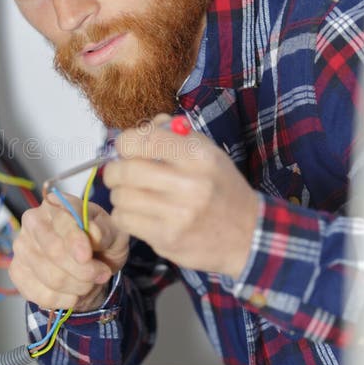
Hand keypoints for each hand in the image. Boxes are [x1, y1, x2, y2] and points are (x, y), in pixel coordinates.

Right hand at [9, 193, 128, 311]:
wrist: (89, 265)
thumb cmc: (101, 242)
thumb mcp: (114, 233)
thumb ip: (106, 231)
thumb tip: (93, 232)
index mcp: (57, 204)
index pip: (62, 222)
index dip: (75, 241)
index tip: (87, 257)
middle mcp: (33, 221)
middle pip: (53, 251)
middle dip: (83, 270)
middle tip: (102, 274)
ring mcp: (22, 247)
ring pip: (51, 276)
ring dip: (78, 286)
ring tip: (90, 283)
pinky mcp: (18, 272)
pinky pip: (42, 295)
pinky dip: (64, 300)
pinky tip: (74, 294)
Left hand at [103, 116, 258, 278]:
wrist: (249, 235)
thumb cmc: (223, 190)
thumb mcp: (210, 154)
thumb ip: (177, 135)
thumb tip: (145, 126)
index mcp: (199, 157)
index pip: (145, 139)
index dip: (125, 142)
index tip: (125, 148)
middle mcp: (189, 184)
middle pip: (126, 169)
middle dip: (114, 170)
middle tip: (117, 173)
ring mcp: (178, 214)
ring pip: (121, 196)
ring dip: (119, 194)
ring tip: (132, 194)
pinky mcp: (167, 238)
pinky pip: (124, 219)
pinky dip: (124, 214)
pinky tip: (137, 213)